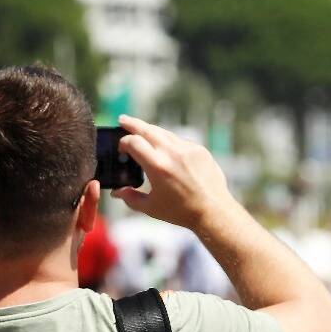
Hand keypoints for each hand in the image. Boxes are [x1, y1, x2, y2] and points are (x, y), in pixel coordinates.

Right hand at [113, 115, 236, 232]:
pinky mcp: (199, 149)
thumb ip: (130, 198)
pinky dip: (169, 141)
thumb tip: (117, 192)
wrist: (213, 210)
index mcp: (157, 166)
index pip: (133, 142)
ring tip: (141, 131)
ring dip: (150, 130)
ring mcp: (187, 148)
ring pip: (164, 132)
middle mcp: (172, 152)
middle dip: (132, 123)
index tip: (120, 148)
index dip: (123, 142)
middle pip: (147, 129)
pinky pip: (179, 141)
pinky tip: (165, 149)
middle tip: (122, 120)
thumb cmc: (181, 212)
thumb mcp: (151, 207)